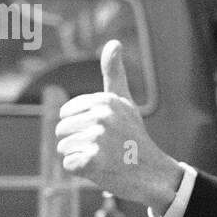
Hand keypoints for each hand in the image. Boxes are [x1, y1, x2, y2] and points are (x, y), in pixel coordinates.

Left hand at [55, 40, 182, 208]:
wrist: (154, 174)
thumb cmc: (135, 138)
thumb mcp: (125, 102)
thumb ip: (114, 73)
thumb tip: (113, 43)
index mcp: (105, 100)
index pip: (66, 114)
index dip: (80, 127)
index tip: (105, 133)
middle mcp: (102, 116)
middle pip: (61, 131)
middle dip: (78, 143)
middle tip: (104, 148)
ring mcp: (98, 139)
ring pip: (63, 148)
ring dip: (80, 157)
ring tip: (105, 158)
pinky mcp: (93, 162)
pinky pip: (69, 165)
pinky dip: (82, 171)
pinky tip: (102, 169)